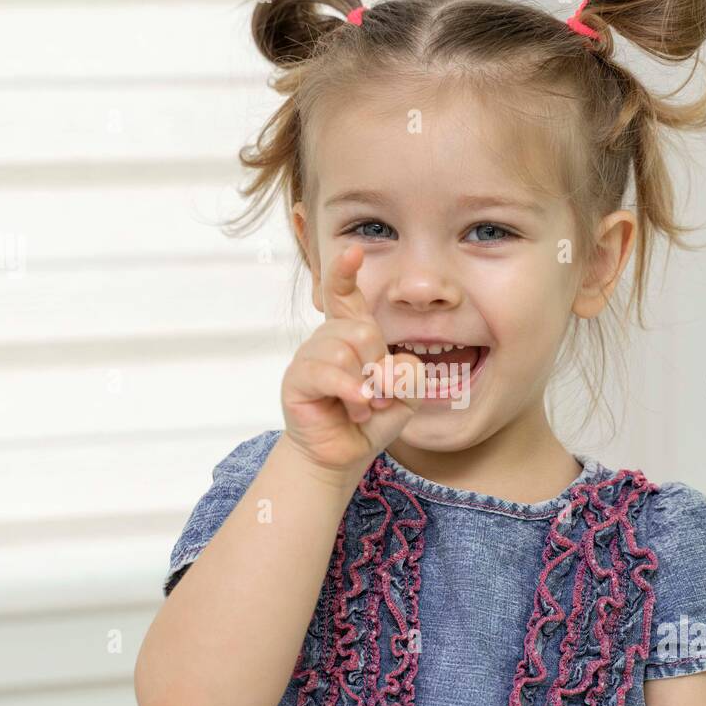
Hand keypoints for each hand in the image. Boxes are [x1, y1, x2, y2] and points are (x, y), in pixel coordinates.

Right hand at [281, 242, 424, 475]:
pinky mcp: (297, 380)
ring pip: (345, 349)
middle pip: (361, 329)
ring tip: (363, 406)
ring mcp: (308, 358)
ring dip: (365, 386)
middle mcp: (327, 340)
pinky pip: (327, 373)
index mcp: (351, 335)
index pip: (344, 295)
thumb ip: (409, 373)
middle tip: (377, 393)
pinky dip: (349, 391)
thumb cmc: (371, 419)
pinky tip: (357, 406)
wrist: (342, 454)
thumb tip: (387, 366)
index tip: (352, 251)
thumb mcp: (404, 395)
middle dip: (378, 365)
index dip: (345, 272)